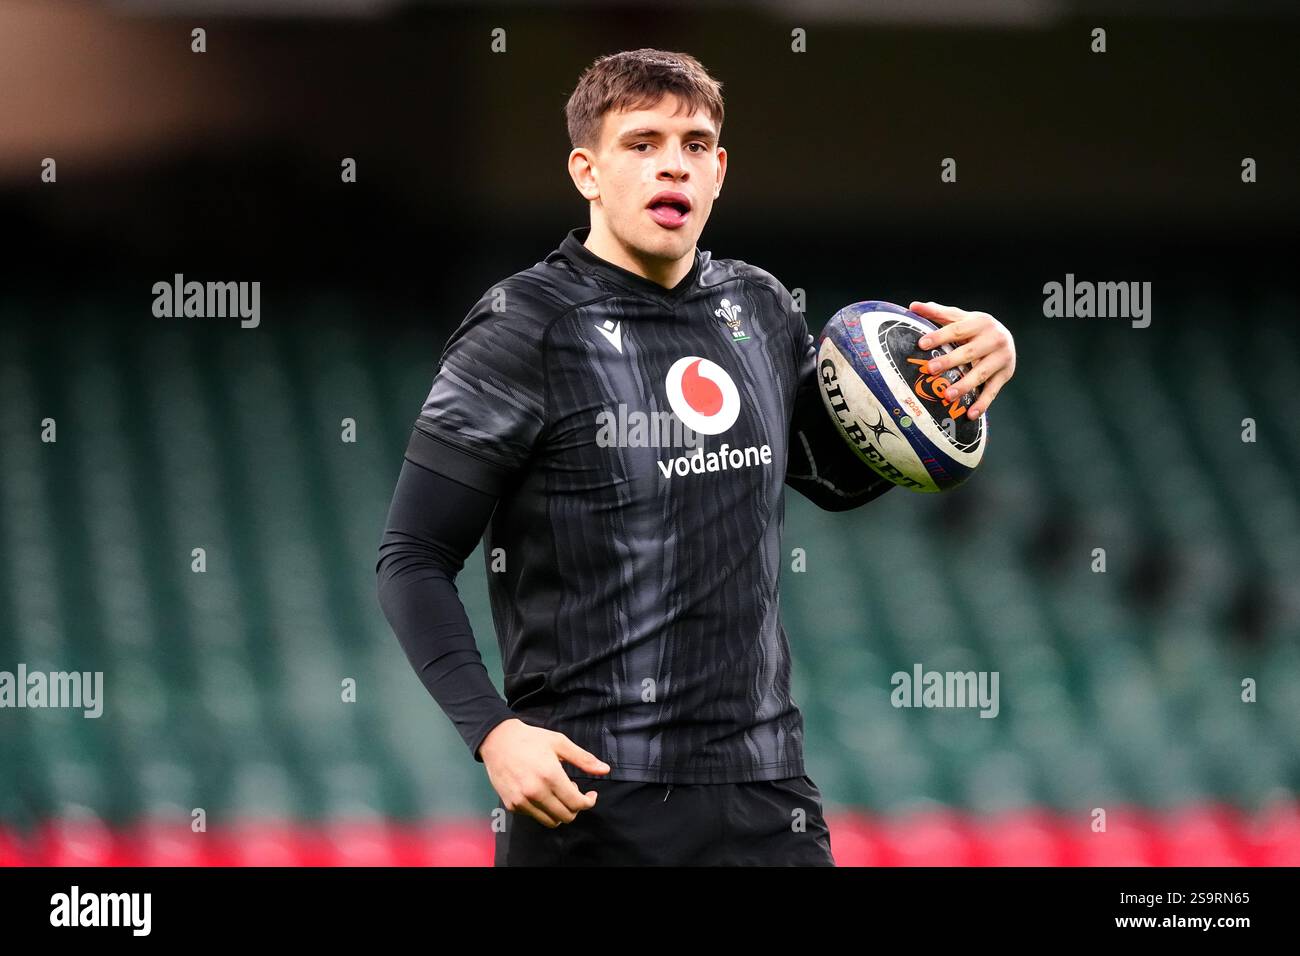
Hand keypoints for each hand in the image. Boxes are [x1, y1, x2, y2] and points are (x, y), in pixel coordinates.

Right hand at [478, 718, 610, 827]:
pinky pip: (535, 816)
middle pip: (566, 816)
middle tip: (573, 790)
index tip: (591, 795)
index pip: (576, 804)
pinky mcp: (512, 805)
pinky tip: (542, 793)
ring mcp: (522, 801)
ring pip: (551, 821)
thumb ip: (584, 759)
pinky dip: (544, 810)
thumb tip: (606, 770)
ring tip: (557, 792)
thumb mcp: (560, 743)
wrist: (497, 741)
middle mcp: (535, 792)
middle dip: (575, 807)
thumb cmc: (531, 739)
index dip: (588, 802)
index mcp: (550, 776)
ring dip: (560, 811)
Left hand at [908, 301, 1016, 418]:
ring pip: (981, 373)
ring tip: (947, 395)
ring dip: (964, 385)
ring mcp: (1002, 358)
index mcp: (980, 323)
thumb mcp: (961, 318)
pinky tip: (970, 414)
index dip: (939, 336)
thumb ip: (938, 313)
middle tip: (930, 370)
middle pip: (969, 352)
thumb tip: (913, 306)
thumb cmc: (976, 329)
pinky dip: (982, 404)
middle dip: (950, 361)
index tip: (922, 344)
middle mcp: (994, 339)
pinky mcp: (1006, 374)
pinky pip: (992, 391)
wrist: (1007, 338)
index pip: (957, 329)